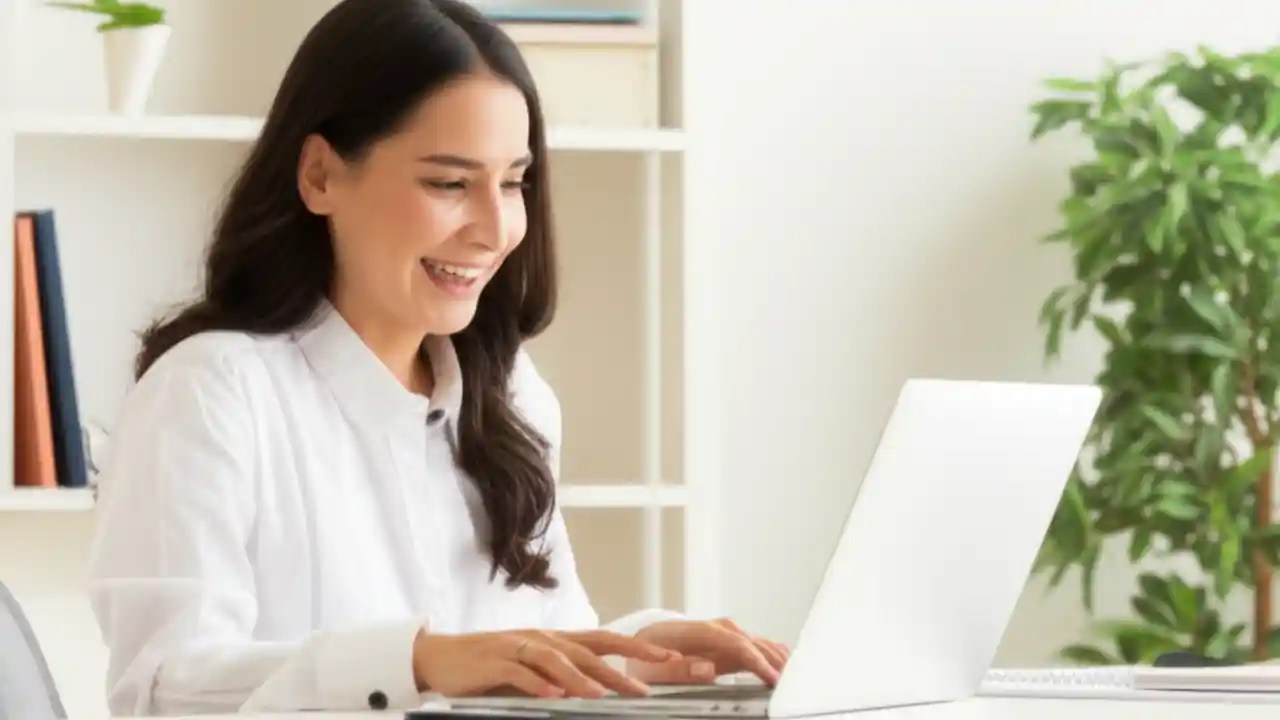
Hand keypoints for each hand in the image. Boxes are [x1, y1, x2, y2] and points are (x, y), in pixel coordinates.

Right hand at [413, 628, 682, 698]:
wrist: (442, 657)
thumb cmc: (493, 664)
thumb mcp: (534, 667)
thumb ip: (563, 674)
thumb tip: (600, 689)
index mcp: (556, 640)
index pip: (603, 640)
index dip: (635, 648)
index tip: (667, 660)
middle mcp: (542, 639)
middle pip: (587, 651)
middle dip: (619, 667)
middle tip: (646, 685)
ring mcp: (518, 648)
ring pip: (557, 661)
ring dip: (581, 678)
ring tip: (602, 695)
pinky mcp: (495, 662)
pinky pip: (521, 674)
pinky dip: (539, 684)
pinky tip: (555, 696)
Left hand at [628, 618, 788, 686]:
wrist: (641, 643)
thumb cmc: (645, 659)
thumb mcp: (652, 669)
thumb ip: (680, 669)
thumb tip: (709, 668)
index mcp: (698, 632)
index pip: (736, 643)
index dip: (757, 661)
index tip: (772, 677)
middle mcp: (715, 629)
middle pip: (752, 641)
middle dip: (773, 660)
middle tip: (792, 683)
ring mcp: (723, 633)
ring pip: (756, 641)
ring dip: (776, 656)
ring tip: (795, 675)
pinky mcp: (726, 642)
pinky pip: (753, 645)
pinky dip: (771, 652)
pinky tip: (784, 661)